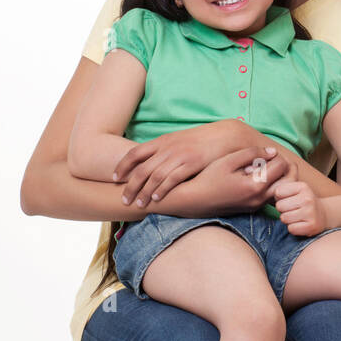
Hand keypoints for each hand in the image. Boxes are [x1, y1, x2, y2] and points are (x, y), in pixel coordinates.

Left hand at [113, 121, 253, 206]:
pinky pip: (173, 178)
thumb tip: (150, 164)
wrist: (226, 135)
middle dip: (130, 185)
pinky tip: (157, 198)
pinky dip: (162, 189)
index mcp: (163, 141)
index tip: (115, 178)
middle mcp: (168, 148)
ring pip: (155, 176)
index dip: (122, 166)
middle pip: (141, 168)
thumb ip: (164, 151)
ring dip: (144, 191)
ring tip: (138, 204)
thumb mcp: (179, 141)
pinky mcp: (192, 163)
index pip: (135, 153)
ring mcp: (180, 155)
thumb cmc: (202, 141)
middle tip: (124, 199)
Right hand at [163, 146, 289, 215]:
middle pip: (289, 180)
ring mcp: (257, 205)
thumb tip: (272, 152)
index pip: (282, 165)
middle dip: (283, 167)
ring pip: (282, 190)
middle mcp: (260, 199)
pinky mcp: (253, 208)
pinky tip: (254, 177)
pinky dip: (270, 185)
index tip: (262, 153)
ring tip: (262, 168)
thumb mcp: (229, 160)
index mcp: (256, 186)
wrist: (194, 200)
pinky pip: (271, 196)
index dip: (275, 155)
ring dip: (278, 177)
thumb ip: (252, 153)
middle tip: (269, 160)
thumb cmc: (209, 178)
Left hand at [274, 180, 326, 236]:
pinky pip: (291, 229)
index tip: (289, 199)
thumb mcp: (296, 190)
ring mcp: (311, 212)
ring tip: (297, 216)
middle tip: (293, 209)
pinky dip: (294, 228)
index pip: (277, 192)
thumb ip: (281, 188)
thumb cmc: (304, 202)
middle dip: (283, 210)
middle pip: (279, 206)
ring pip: (284, 218)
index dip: (280, 198)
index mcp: (302, 186)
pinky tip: (301, 224)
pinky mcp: (312, 226)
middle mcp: (308, 198)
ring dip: (288, 220)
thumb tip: (261, 190)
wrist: (323, 214)